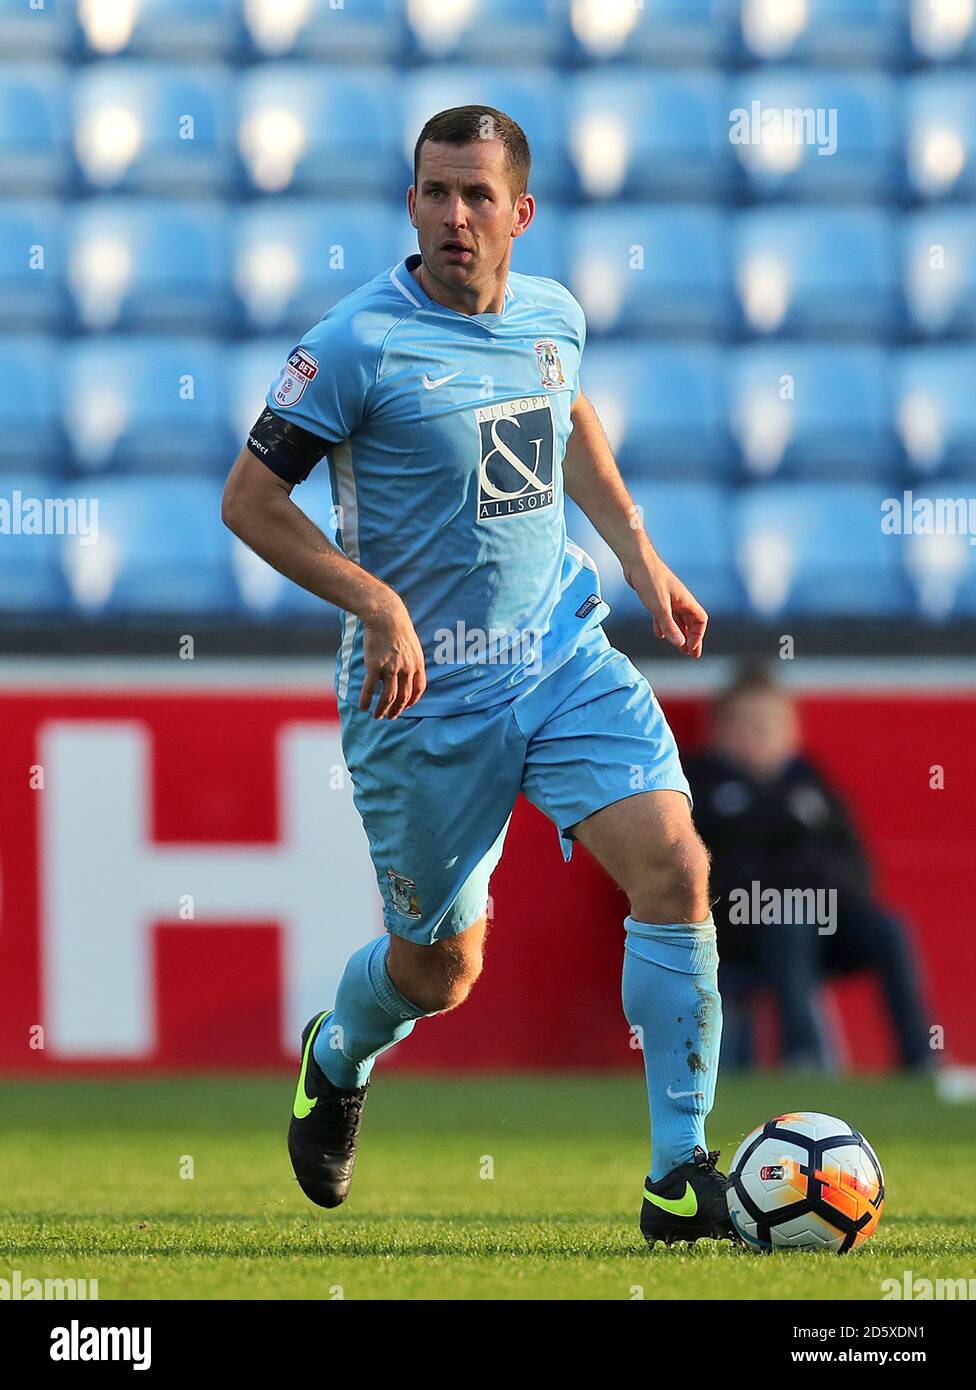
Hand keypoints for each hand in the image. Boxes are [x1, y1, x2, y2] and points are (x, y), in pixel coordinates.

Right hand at [359, 593, 426, 717]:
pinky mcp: (374, 665)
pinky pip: (369, 688)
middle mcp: (406, 668)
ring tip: (377, 716)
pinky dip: (366, 700)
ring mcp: (390, 668)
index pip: (418, 689)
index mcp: (417, 664)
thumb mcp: (413, 645)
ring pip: (388, 697)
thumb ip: (411, 660)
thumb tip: (409, 671)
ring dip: (382, 710)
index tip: (405, 707)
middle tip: (390, 717)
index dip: (412, 701)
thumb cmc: (398, 627)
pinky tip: (362, 707)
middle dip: (397, 710)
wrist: (385, 615)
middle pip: (403, 697)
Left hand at [625, 555, 707, 658]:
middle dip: (691, 639)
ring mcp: (668, 599)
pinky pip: (664, 615)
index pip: (700, 621)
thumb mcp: (659, 608)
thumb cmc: (650, 580)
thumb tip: (681, 644)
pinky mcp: (656, 598)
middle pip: (691, 622)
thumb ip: (670, 626)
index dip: (698, 636)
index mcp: (686, 601)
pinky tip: (660, 635)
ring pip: (677, 620)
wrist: (636, 561)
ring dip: (679, 634)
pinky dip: (665, 626)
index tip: (689, 649)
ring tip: (679, 648)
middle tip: (690, 655)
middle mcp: (680, 600)